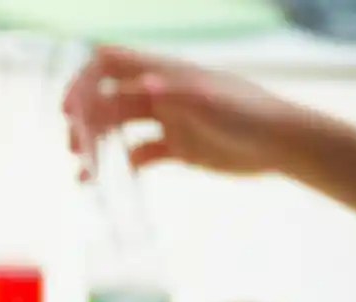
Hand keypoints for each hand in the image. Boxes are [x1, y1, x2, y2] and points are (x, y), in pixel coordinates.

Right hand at [63, 46, 302, 176]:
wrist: (285, 145)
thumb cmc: (252, 115)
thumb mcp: (213, 102)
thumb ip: (177, 93)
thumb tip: (142, 85)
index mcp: (165, 74)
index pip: (110, 64)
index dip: (84, 81)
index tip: (70, 110)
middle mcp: (161, 94)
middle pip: (107, 98)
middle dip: (85, 120)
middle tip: (75, 147)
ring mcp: (167, 120)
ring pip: (118, 128)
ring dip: (96, 144)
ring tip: (83, 168)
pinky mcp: (176, 147)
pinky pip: (137, 154)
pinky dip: (118, 166)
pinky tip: (104, 182)